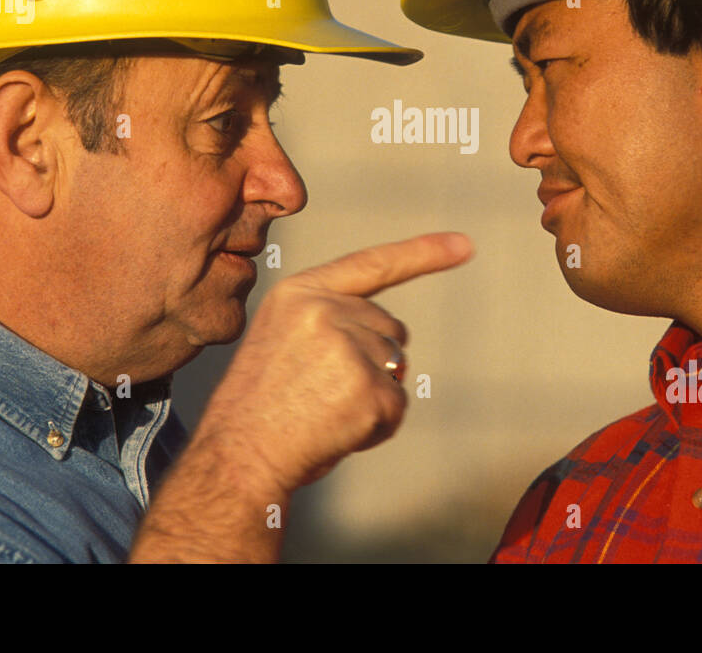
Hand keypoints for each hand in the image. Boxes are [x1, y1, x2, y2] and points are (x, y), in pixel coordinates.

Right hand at [197, 231, 473, 495]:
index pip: (372, 264)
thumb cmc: (258, 408)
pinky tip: (337, 432)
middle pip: (390, 330)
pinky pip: (396, 407)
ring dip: (372, 397)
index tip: (465, 244)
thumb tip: (393, 343)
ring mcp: (349, 346)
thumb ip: (329, 321)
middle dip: (372, 363)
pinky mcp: (369, 387)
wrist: (237, 458)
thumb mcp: (281, 340)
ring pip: (396, 369)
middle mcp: (326, 309)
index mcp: (300, 292)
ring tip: (322, 413)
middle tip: (320, 394)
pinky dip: (376, 427)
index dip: (423, 253)